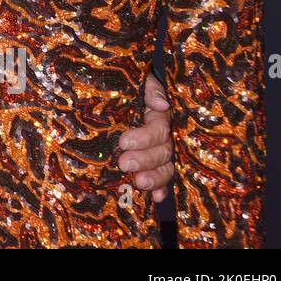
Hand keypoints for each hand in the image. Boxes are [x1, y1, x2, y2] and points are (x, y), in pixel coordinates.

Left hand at [116, 71, 174, 201]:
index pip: (158, 130)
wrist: (115, 93)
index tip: (123, 142)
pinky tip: (156, 198)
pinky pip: (162, 180)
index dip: (144, 138)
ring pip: (165, 167)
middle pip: (163, 152)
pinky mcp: (150, 165)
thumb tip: (162, 105)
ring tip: (138, 182)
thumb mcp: (140, 82)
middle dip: (145, 160)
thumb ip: (151, 89)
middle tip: (123, 163)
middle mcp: (162, 137)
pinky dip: (161, 189)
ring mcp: (158, 152)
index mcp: (158, 117)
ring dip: (154, 177)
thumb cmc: (128, 86)